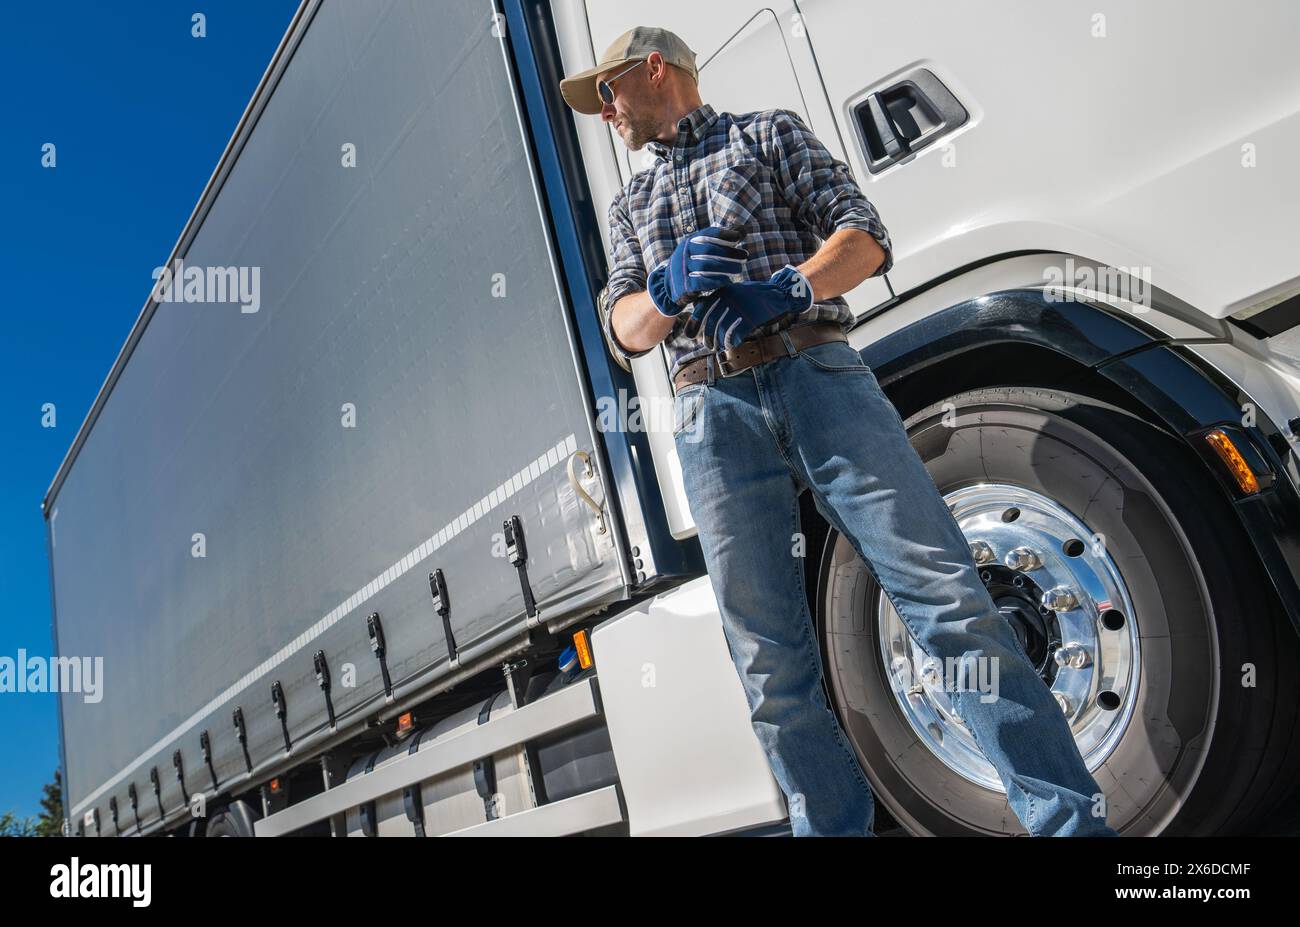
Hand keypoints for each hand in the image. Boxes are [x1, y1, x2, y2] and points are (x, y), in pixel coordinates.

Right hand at [647, 225, 747, 316]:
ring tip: (739, 268)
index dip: (724, 234)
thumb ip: (717, 242)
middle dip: (729, 253)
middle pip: (709, 250)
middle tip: (745, 255)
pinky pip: (702, 282)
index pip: (707, 234)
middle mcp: (684, 253)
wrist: (670, 285)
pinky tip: (727, 280)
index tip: (739, 236)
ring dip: (726, 267)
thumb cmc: (691, 265)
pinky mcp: (684, 285)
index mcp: (689, 242)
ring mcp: (682, 269)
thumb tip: (742, 231)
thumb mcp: (699, 250)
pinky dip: (716, 281)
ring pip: (706, 266)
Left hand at [690, 264, 814, 351]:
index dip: (694, 324)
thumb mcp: (733, 291)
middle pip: (711, 322)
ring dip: (719, 342)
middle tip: (708, 346)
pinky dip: (733, 342)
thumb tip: (697, 306)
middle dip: (708, 337)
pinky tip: (733, 346)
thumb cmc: (753, 295)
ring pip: (723, 330)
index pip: (701, 308)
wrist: (778, 294)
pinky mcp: (750, 318)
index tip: (690, 336)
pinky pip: (736, 335)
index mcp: (723, 291)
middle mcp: (729, 298)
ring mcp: (740, 308)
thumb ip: (717, 299)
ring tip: (719, 348)